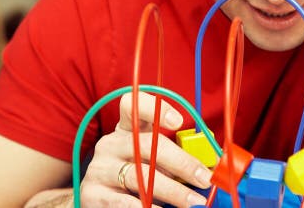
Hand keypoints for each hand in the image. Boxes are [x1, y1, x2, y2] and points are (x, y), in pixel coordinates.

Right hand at [79, 92, 212, 206]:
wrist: (98, 201)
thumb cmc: (137, 176)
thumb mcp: (154, 161)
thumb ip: (176, 155)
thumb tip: (211, 163)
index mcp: (127, 129)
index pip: (132, 105)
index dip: (155, 108)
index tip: (178, 122)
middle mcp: (110, 144)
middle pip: (147, 145)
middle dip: (182, 162)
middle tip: (204, 178)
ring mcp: (99, 169)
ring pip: (139, 176)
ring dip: (173, 191)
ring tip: (194, 202)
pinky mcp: (92, 194)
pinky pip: (125, 203)